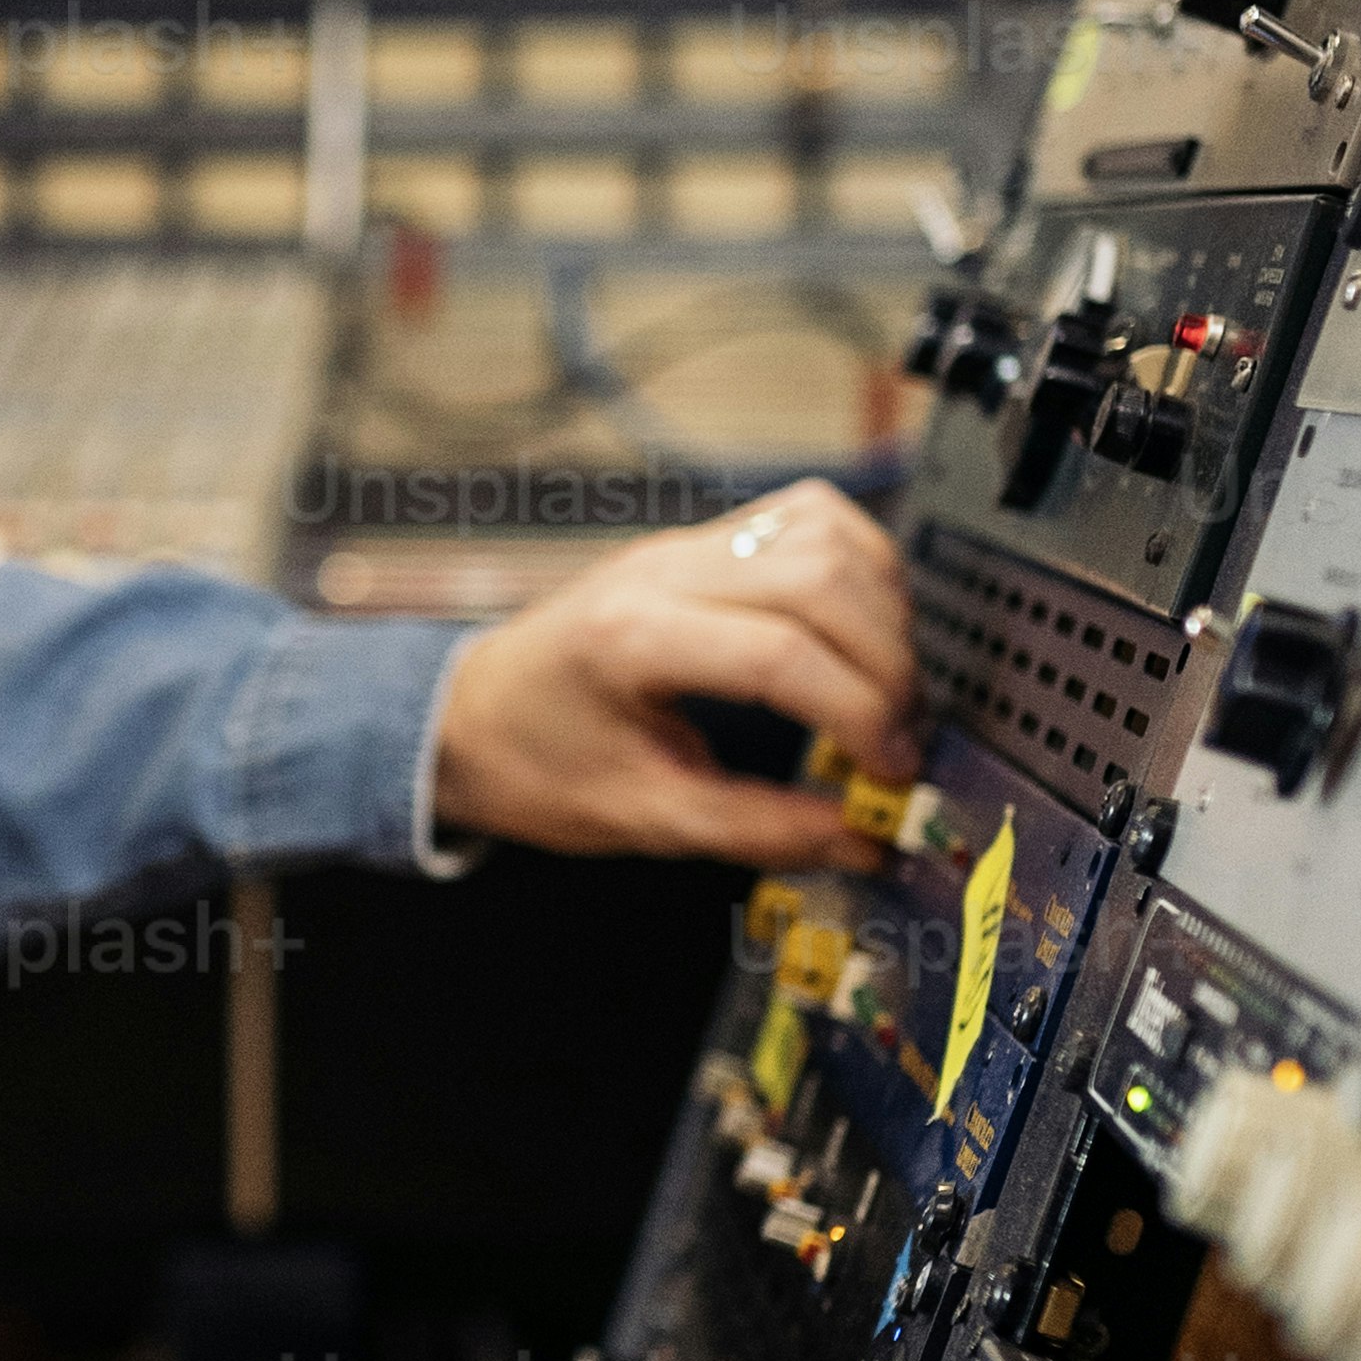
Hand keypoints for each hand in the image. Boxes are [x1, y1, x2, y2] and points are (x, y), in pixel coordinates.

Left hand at [429, 483, 915, 867]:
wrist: (462, 714)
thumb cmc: (530, 762)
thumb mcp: (640, 816)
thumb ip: (758, 829)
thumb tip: (862, 840)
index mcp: (632, 638)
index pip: (782, 655)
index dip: (861, 716)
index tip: (893, 774)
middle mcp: (663, 571)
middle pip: (821, 580)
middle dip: (887, 667)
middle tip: (899, 742)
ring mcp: (685, 546)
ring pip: (826, 534)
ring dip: (883, 611)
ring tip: (887, 692)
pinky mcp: (704, 542)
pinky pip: (808, 520)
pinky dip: (860, 569)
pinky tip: (863, 632)